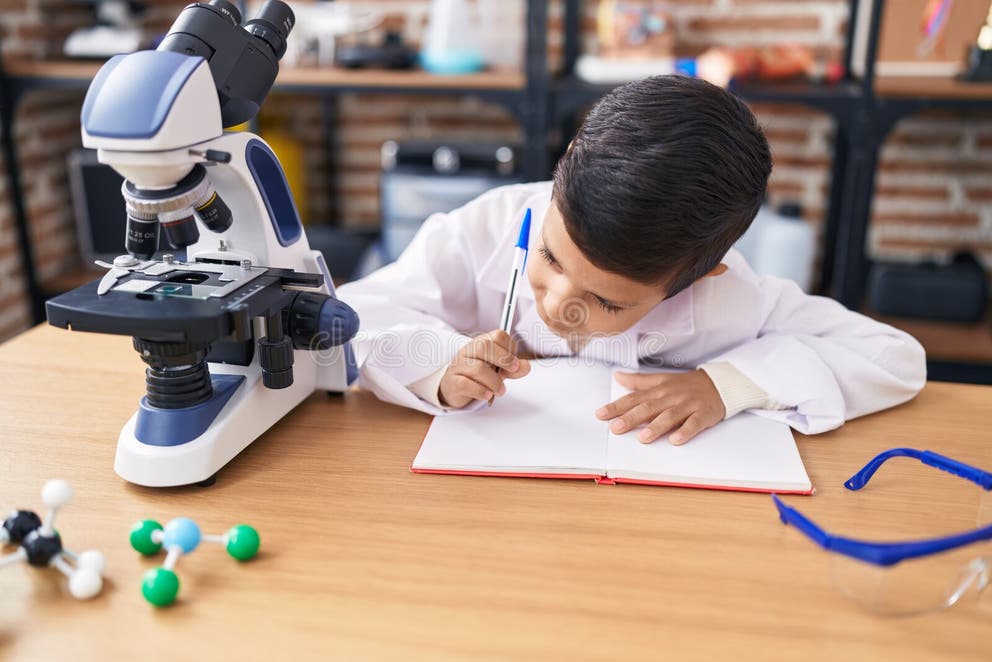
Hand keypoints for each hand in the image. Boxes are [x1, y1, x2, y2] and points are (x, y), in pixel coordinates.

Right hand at [438, 330, 530, 407]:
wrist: (454, 387)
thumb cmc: (479, 375)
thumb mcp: (499, 369)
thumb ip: (513, 368)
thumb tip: (526, 366)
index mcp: (481, 343)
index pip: (497, 336)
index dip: (510, 348)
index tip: (515, 363)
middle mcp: (468, 351)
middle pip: (484, 346)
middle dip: (504, 359)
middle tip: (512, 371)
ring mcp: (459, 366)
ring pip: (477, 368)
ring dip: (494, 381)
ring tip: (500, 391)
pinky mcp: (453, 382)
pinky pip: (465, 384)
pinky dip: (480, 390)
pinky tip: (488, 395)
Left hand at [595, 371, 725, 444]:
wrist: (720, 383)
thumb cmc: (687, 385)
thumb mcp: (662, 379)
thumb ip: (639, 381)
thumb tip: (617, 376)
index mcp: (659, 390)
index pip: (634, 398)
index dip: (617, 406)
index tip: (600, 415)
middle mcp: (671, 397)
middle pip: (649, 408)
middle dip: (631, 418)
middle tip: (616, 428)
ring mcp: (688, 405)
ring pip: (670, 416)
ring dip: (656, 427)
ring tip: (642, 438)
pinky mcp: (703, 414)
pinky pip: (694, 424)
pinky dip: (685, 432)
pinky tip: (676, 440)